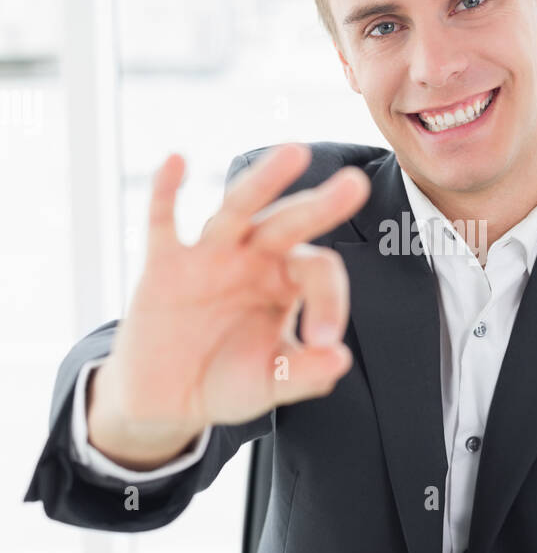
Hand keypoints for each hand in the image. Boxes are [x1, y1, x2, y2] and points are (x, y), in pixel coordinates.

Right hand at [89, 143, 369, 457]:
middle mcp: (252, 258)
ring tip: (295, 153)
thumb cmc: (226, 381)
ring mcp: (208, 256)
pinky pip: (163, 221)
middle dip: (321, 204)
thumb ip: (305, 373)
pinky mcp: (163, 266)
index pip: (317, 270)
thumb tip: (340, 359)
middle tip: (356, 184)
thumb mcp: (270, 384)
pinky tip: (177, 161)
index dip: (329, 301)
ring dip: (263, 181)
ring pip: (236, 209)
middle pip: (289, 222)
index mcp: (286, 281)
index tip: (323, 342)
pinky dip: (167, 191)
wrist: (168, 399)